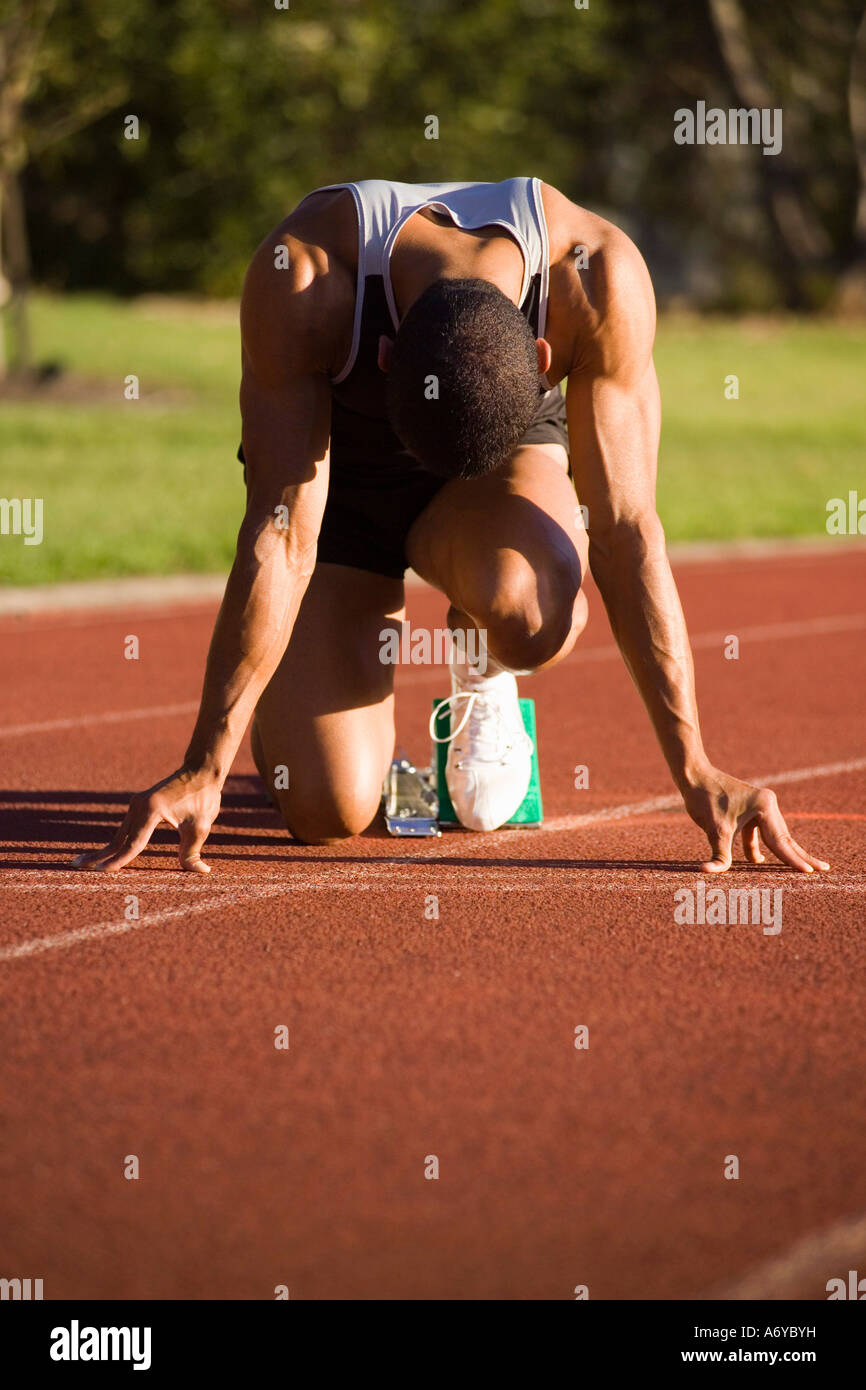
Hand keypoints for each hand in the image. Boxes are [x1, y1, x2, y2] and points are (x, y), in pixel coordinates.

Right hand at [73, 766, 222, 872]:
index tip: (100, 872)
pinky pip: (126, 829)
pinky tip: (103, 852)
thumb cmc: (203, 798)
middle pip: (118, 838)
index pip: (133, 842)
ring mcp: (137, 804)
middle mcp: (139, 805)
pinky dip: (115, 842)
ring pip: (119, 834)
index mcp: (152, 810)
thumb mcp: (201, 827)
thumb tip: (201, 871)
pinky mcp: (139, 806)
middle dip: (98, 855)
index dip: (118, 861)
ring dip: (103, 850)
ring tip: (82, 863)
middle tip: (75, 866)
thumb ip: (193, 851)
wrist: (201, 772)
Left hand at [681, 768, 829, 873]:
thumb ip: (719, 855)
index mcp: (764, 807)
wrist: (693, 775)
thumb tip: (709, 871)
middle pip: (785, 837)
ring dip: (783, 853)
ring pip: (774, 835)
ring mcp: (760, 805)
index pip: (781, 841)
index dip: (794, 860)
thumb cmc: (704, 798)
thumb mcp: (714, 831)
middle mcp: (767, 804)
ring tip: (804, 867)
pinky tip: (756, 860)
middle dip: (801, 856)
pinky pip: (758, 832)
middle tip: (823, 869)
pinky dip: (757, 846)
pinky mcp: (750, 808)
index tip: (810, 872)